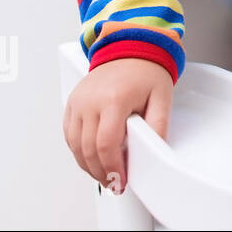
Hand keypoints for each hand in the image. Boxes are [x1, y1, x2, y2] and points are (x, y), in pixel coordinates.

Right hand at [62, 58, 173, 193]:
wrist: (129, 48)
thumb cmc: (146, 71)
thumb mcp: (162, 96)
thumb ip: (159, 124)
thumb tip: (156, 150)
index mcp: (114, 99)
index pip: (107, 143)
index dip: (113, 167)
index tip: (121, 179)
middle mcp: (90, 101)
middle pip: (88, 149)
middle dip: (101, 172)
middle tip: (114, 183)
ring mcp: (78, 102)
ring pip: (75, 145)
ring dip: (88, 165)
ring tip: (104, 176)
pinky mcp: (71, 103)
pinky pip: (69, 135)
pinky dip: (78, 151)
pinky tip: (91, 159)